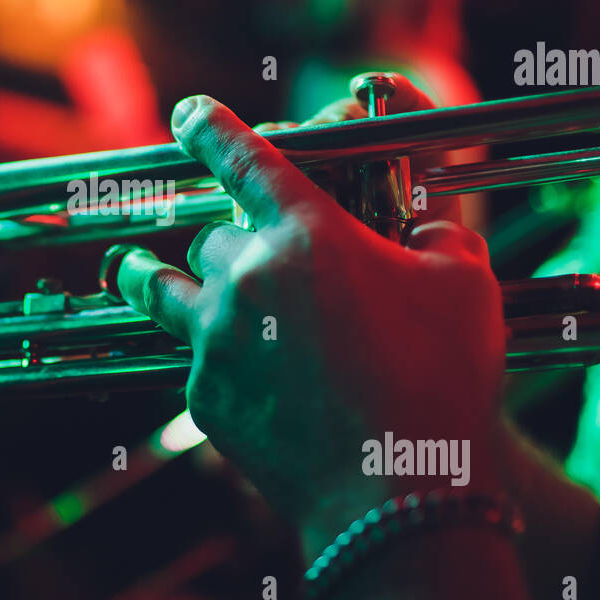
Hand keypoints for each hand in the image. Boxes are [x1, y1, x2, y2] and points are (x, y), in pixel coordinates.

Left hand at [118, 93, 506, 551]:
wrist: (398, 488)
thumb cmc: (440, 378)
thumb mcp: (464, 284)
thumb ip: (437, 237)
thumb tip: (424, 234)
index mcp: (308, 231)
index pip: (245, 159)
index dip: (212, 128)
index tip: (186, 112)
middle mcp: (247, 274)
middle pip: (213, 237)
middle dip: (235, 244)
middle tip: (260, 266)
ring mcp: (216, 337)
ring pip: (165, 288)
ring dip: (154, 276)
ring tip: (135, 270)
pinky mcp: (204, 394)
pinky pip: (192, 358)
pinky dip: (211, 356)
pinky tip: (236, 373)